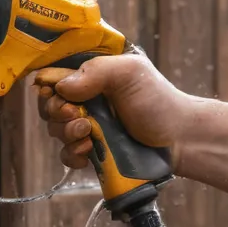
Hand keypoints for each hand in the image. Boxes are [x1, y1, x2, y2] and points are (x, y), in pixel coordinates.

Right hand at [34, 52, 190, 169]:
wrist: (178, 139)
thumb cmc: (157, 100)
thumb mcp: (129, 73)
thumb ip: (96, 71)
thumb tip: (61, 87)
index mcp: (90, 75)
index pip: (53, 76)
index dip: (49, 86)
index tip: (57, 94)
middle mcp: (84, 99)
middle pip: (49, 105)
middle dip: (59, 113)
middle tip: (80, 116)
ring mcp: (86, 126)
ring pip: (55, 131)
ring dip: (67, 134)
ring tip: (90, 135)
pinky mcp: (90, 151)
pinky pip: (66, 155)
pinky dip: (72, 154)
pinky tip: (87, 152)